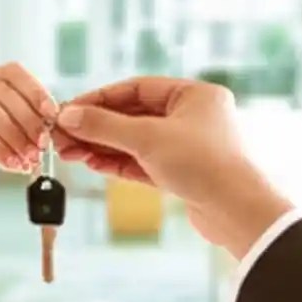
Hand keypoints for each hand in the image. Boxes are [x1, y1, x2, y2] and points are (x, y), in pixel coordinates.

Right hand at [0, 63, 57, 197]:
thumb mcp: (6, 135)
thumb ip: (25, 126)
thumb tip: (54, 127)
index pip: (12, 72)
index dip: (35, 90)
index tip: (52, 114)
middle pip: (0, 90)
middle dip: (27, 119)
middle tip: (42, 145)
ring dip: (12, 135)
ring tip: (27, 158)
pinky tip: (9, 163)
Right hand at [53, 77, 291, 256]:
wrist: (238, 212)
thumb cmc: (204, 165)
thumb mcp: (147, 138)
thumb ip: (104, 126)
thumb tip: (68, 116)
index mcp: (194, 95)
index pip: (136, 89)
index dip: (99, 99)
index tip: (69, 110)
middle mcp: (193, 117)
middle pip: (133, 116)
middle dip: (96, 127)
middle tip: (62, 135)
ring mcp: (188, 147)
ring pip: (136, 142)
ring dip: (102, 146)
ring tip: (70, 152)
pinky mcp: (183, 175)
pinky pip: (143, 163)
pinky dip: (118, 163)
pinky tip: (92, 163)